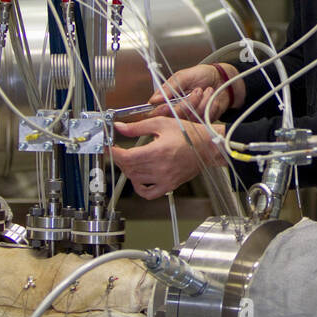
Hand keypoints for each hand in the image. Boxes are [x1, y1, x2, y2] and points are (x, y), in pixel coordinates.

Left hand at [111, 116, 226, 200]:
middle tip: (119, 150)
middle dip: (120, 159)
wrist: (208, 146)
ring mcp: (165, 179)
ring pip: (135, 179)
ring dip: (128, 170)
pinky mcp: (170, 185)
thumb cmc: (189, 133)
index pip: (127, 157)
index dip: (113, 152)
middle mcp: (160, 167)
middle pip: (129, 168)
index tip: (108, 147)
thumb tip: (120, 128)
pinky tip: (139, 177)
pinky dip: (139, 187)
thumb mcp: (162, 124)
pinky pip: (148, 193)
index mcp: (158, 151)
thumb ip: (138, 127)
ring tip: (131, 160)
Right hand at [149, 63, 241, 120]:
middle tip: (198, 90)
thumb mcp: (184, 75)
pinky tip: (212, 98)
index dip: (160, 112)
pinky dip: (210, 107)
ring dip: (201, 102)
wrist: (222, 79)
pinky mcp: (202, 122)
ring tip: (208, 90)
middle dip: (187, 104)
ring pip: (190, 119)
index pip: (156, 112)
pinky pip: (203, 120)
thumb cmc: (202, 75)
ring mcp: (189, 118)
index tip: (168, 106)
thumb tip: (154, 99)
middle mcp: (177, 111)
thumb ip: (170, 87)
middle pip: (173, 118)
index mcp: (167, 100)